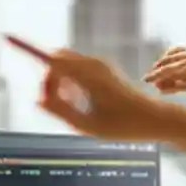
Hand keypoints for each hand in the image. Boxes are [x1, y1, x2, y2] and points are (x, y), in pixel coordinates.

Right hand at [38, 50, 172, 140]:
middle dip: (51, 80)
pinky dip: (73, 84)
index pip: (54, 60)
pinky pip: (78, 70)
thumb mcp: (87, 126)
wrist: (155, 119)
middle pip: (58, 59)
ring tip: (75, 107)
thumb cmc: (124, 125)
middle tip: (56, 105)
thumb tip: (39, 100)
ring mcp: (100, 65)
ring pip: (67, 65)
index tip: (31, 75)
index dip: (39, 65)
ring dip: (62, 84)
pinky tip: (83, 103)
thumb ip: (60, 112)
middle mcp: (95, 65)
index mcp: (90, 76)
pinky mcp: (104, 70)